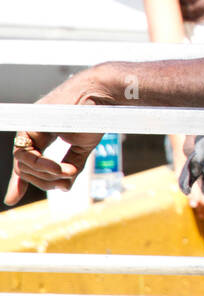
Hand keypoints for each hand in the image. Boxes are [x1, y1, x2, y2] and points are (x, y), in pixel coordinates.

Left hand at [4, 66, 116, 206]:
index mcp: (40, 135)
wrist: (99, 96)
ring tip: (68, 173)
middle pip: (24, 168)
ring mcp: (29, 127)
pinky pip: (25, 154)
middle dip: (43, 181)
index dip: (20, 182)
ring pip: (23, 164)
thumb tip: (61, 189)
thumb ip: (66, 168)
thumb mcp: (80, 150)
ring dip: (46, 175)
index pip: (25, 162)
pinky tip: (58, 169)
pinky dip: (42, 166)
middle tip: (65, 182)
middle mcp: (31, 131)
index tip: (12, 199)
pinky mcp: (30, 125)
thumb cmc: (93, 117)